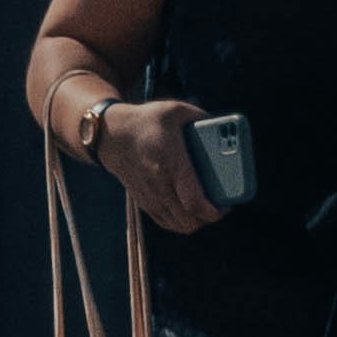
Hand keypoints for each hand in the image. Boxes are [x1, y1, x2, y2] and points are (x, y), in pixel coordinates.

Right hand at [99, 98, 218, 235]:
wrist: (111, 133)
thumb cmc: (147, 120)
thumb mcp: (174, 110)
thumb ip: (200, 117)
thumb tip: (224, 127)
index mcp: (170, 161)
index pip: (194, 200)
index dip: (213, 211)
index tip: (225, 205)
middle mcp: (159, 183)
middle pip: (190, 220)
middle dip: (209, 218)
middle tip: (219, 205)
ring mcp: (150, 195)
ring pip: (180, 225)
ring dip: (196, 222)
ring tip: (204, 207)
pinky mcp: (143, 202)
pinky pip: (167, 223)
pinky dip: (181, 222)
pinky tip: (188, 211)